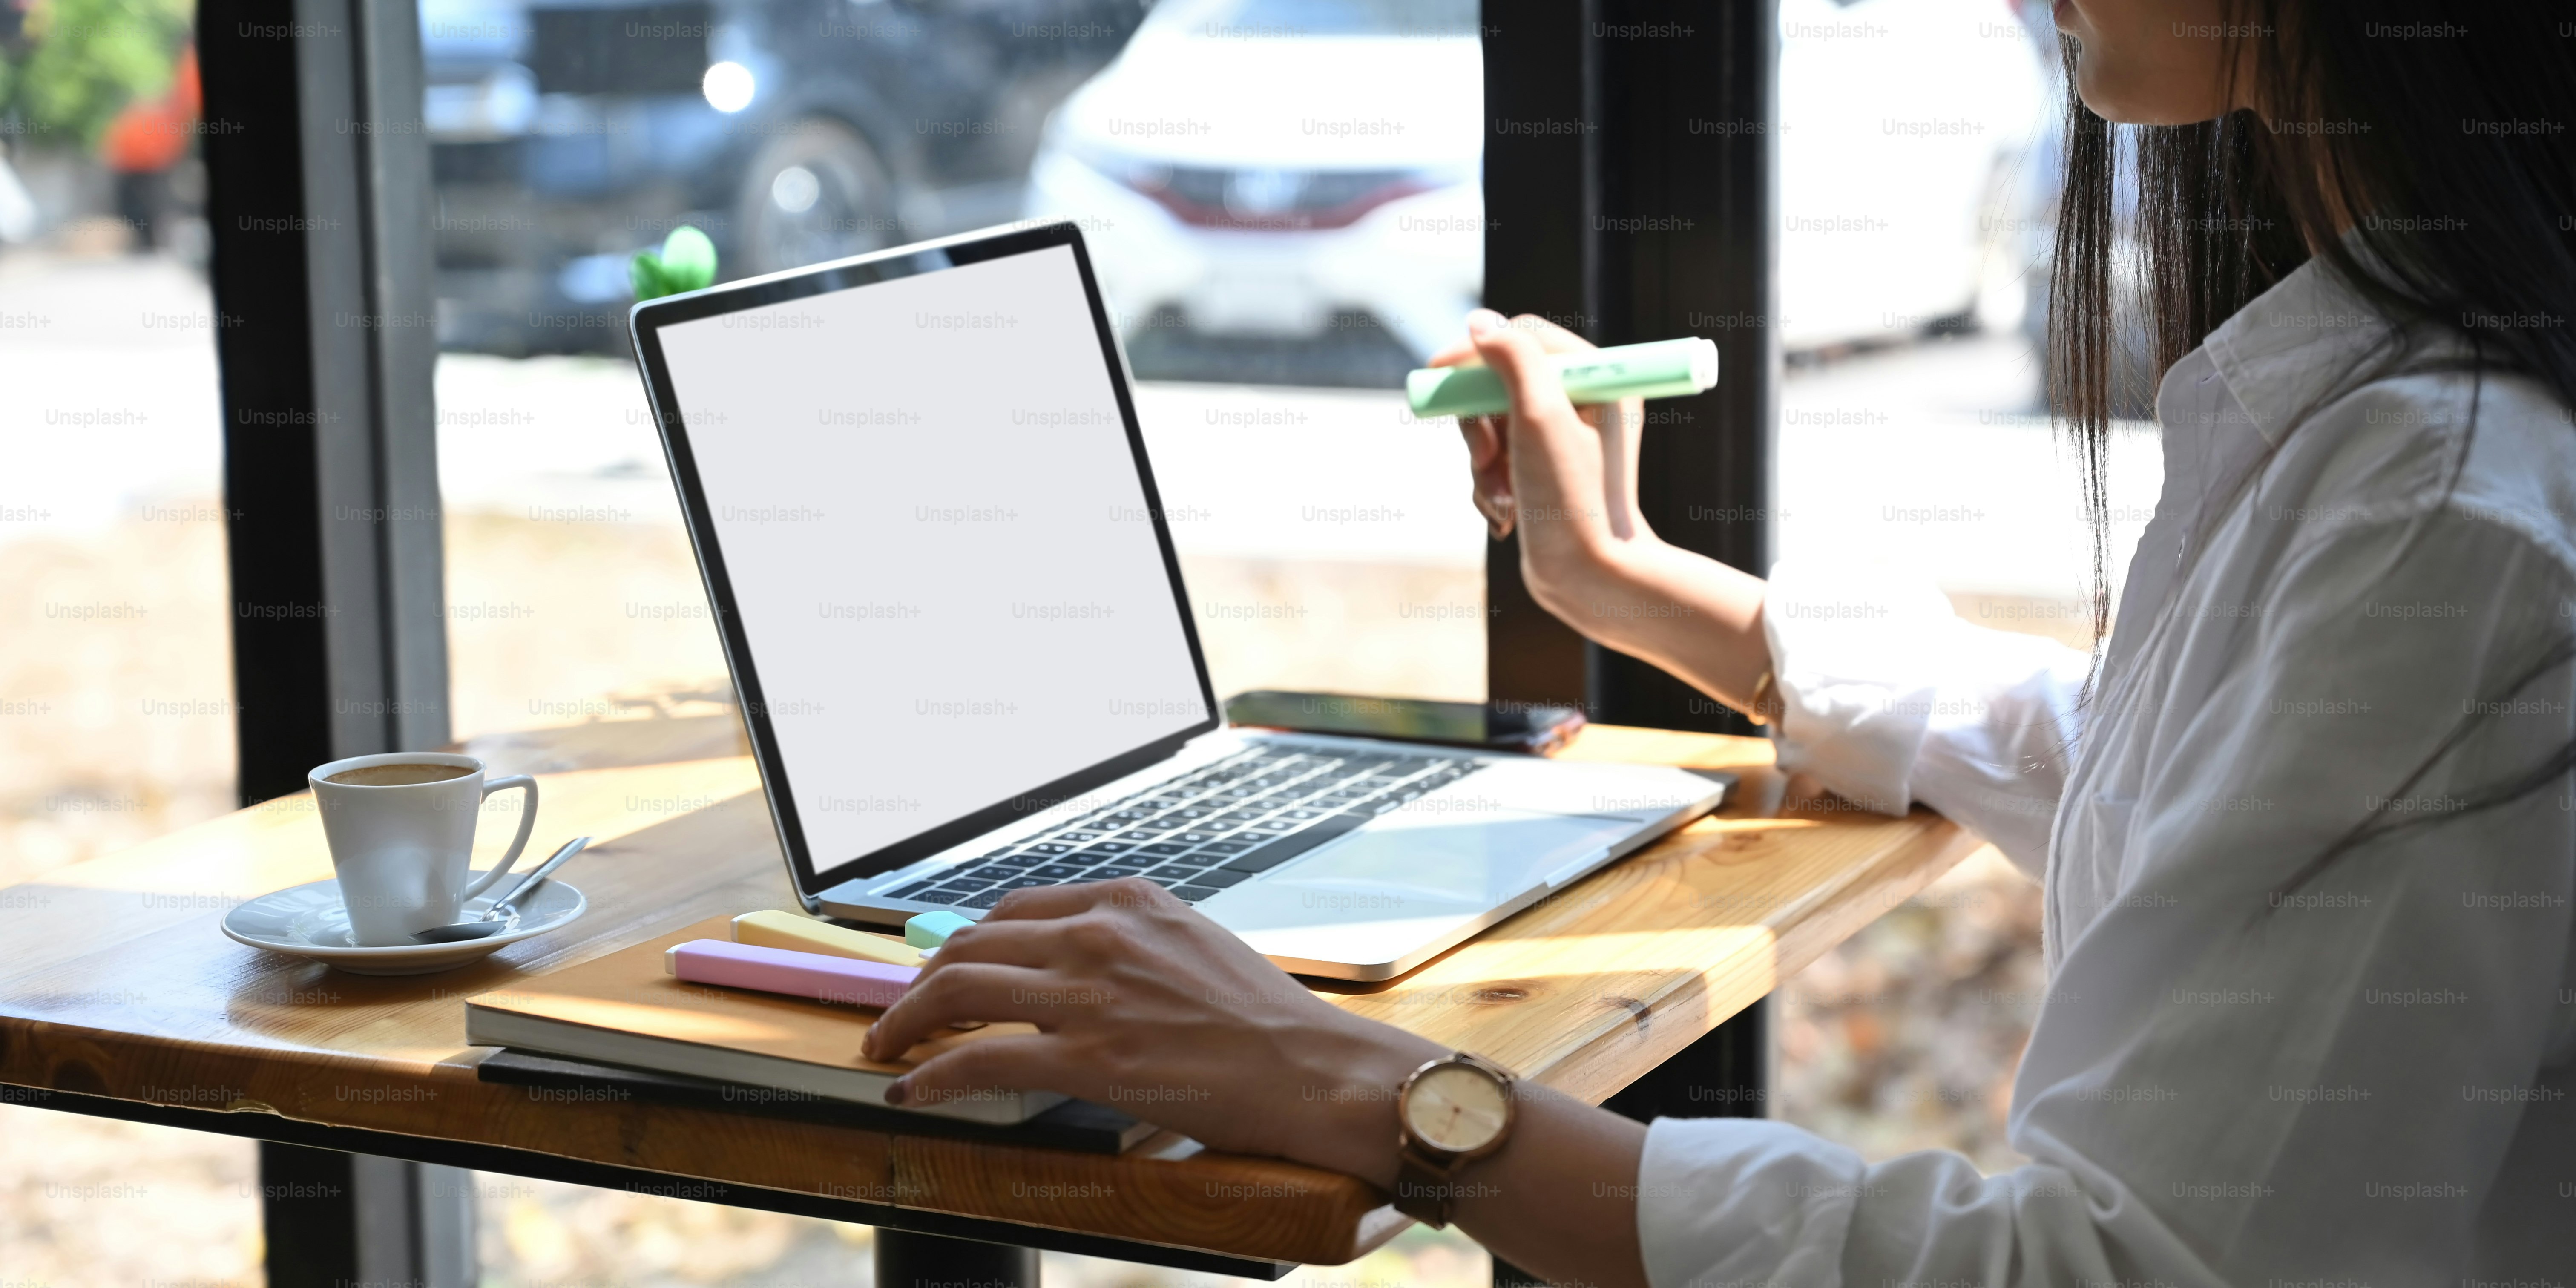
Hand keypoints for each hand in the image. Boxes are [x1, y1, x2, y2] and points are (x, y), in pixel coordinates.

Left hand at [859, 879, 1445, 1186]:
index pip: (1016, 909)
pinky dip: (931, 1074)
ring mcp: (1090, 993)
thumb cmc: (1264, 1022)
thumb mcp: (1194, 946)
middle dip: (925, 981)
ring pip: (960, 987)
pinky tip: (911, 1090)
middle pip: (974, 941)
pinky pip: (978, 1058)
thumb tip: (1079, 972)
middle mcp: (1100, 933)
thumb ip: (1131, 947)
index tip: (950, 971)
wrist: (1311, 1068)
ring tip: (887, 1047)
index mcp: (1128, 900)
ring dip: (908, 1019)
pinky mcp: (1087, 1058)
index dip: (969, 943)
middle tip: (905, 1016)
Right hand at [1427, 310, 1648, 603]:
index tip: (1438, 374)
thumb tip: (1480, 321)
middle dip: (1480, 423)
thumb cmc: (1572, 500)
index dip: (1476, 352)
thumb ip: (1513, 358)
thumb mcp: (1540, 416)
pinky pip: (1496, 462)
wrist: (1592, 579)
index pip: (1523, 337)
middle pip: (1500, 383)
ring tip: (1502, 499)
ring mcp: (1563, 440)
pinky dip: (1489, 486)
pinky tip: (1506, 515)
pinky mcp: (1544, 474)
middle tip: (1484, 455)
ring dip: (1483, 464)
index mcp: (1598, 378)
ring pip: (1492, 426)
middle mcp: (1585, 403)